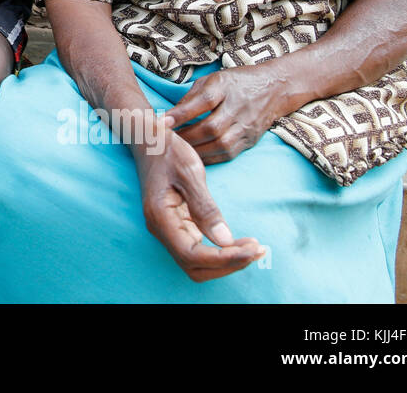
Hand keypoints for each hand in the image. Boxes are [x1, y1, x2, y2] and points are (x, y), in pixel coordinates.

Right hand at [135, 128, 264, 281]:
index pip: (192, 255)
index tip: (252, 249)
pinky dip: (220, 252)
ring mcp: (167, 230)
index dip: (224, 259)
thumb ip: (206, 208)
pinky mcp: (177, 226)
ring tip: (253, 248)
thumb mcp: (190, 173)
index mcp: (161, 217)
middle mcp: (161, 229)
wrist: (149, 139)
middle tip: (258, 249)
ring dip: (226, 262)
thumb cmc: (168, 151)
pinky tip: (239, 243)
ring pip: (197, 263)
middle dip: (228, 264)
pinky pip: (198, 250)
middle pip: (195, 267)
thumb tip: (226, 241)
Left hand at [164, 63, 291, 163]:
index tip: (162, 122)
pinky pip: (228, 154)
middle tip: (166, 141)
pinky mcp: (249, 140)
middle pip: (211, 127)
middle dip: (186, 136)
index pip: (203, 101)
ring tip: (178, 150)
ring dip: (196, 150)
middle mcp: (237, 108)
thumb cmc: (236, 82)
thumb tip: (170, 116)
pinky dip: (209, 158)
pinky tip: (195, 157)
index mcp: (225, 87)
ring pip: (220, 144)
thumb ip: (192, 96)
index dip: (182, 113)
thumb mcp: (213, 79)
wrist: (274, 89)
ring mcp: (245, 126)